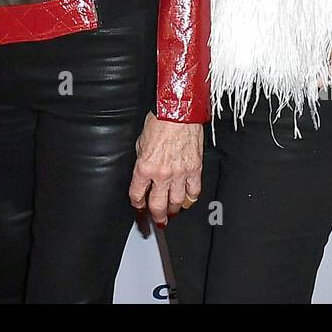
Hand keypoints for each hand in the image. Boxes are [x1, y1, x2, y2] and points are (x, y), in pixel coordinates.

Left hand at [129, 112, 202, 226]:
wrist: (178, 112)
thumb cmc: (159, 121)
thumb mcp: (141, 142)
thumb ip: (142, 160)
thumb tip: (144, 173)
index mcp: (144, 167)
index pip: (137, 194)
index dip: (137, 203)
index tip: (139, 204)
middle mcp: (161, 174)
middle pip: (158, 206)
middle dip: (156, 216)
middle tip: (157, 219)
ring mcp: (179, 174)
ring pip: (176, 203)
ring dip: (173, 210)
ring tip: (171, 211)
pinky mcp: (195, 169)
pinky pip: (193, 192)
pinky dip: (189, 199)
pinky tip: (186, 199)